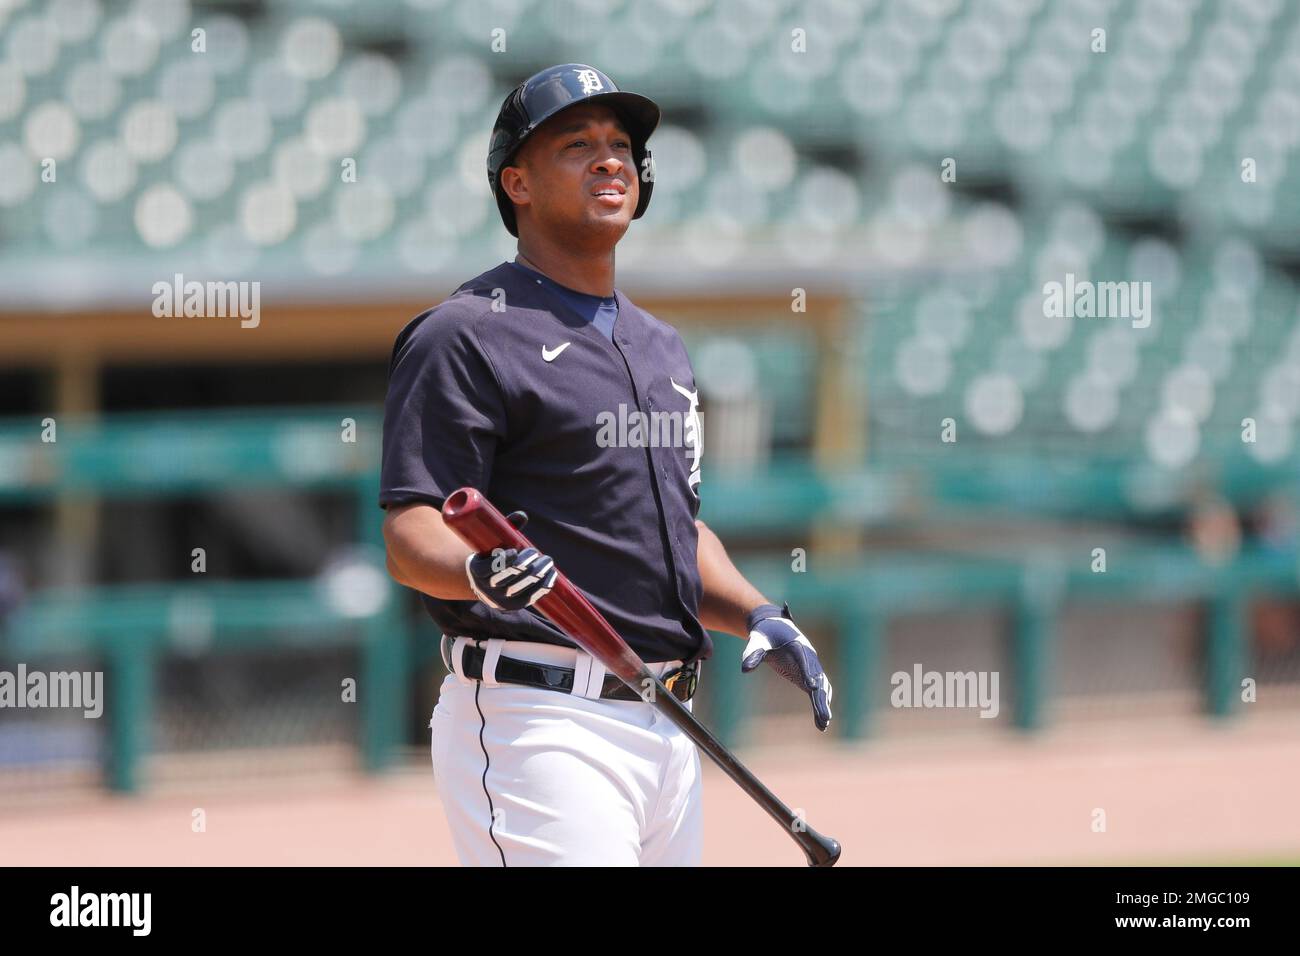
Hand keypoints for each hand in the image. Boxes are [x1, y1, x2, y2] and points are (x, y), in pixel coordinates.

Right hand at [464, 511, 557, 610]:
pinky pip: (530, 598)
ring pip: (521, 587)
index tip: (514, 551)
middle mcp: (486, 588)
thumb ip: (506, 526)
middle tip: (536, 552)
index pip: (489, 568)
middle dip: (525, 564)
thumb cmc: (491, 554)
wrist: (484, 582)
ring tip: (547, 560)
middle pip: (509, 577)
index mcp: (477, 571)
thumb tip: (522, 516)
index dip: (502, 561)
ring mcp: (500, 600)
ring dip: (537, 573)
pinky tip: (552, 575)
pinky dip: (542, 586)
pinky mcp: (513, 606)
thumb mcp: (493, 540)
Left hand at [741, 603, 832, 731]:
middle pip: (817, 678)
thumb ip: (753, 654)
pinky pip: (817, 691)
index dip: (808, 673)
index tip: (812, 687)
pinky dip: (821, 704)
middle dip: (821, 697)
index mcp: (797, 645)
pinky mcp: (808, 675)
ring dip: (823, 704)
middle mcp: (809, 657)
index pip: (804, 660)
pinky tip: (821, 723)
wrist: (774, 629)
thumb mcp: (757, 641)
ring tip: (824, 723)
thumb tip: (745, 669)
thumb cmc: (765, 635)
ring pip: (821, 686)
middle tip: (825, 716)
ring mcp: (811, 667)